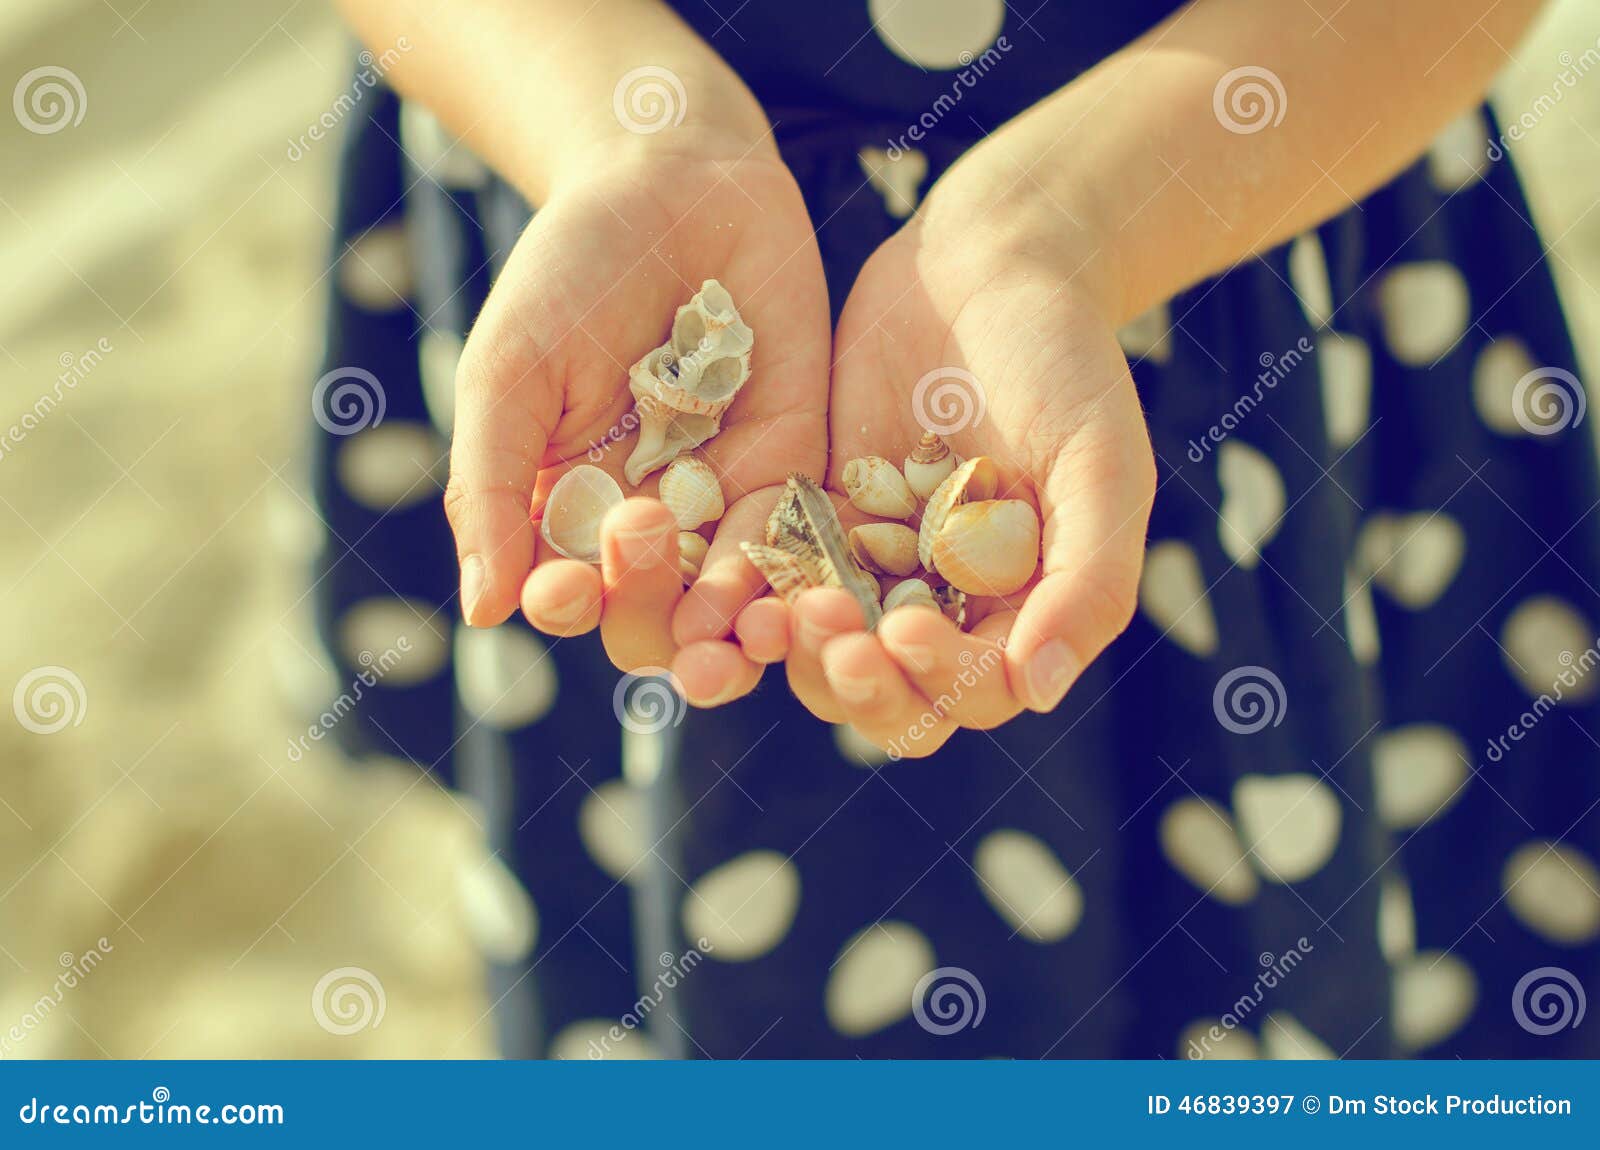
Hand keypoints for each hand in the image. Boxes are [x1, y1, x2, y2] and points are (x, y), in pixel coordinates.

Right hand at [446, 139, 829, 703]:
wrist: (677, 187)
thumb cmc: (570, 275)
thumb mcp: (510, 373)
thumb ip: (492, 488)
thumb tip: (479, 614)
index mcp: (570, 516)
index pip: (571, 596)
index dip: (569, 606)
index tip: (562, 588)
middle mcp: (649, 528)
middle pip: (656, 620)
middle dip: (654, 618)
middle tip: (648, 557)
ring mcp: (725, 504)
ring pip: (733, 604)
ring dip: (734, 632)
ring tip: (738, 639)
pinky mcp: (796, 471)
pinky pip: (801, 544)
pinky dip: (801, 579)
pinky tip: (806, 598)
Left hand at [773, 199, 1155, 756]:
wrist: (989, 265)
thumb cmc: (1067, 362)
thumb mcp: (1102, 464)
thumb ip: (1090, 580)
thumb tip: (1037, 688)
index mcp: (1020, 610)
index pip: (976, 692)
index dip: (940, 681)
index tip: (907, 629)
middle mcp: (946, 605)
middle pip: (893, 700)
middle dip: (861, 687)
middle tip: (833, 638)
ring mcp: (874, 566)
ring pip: (824, 653)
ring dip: (801, 651)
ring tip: (781, 613)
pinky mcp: (814, 520)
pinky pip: (777, 578)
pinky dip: (756, 592)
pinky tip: (733, 576)